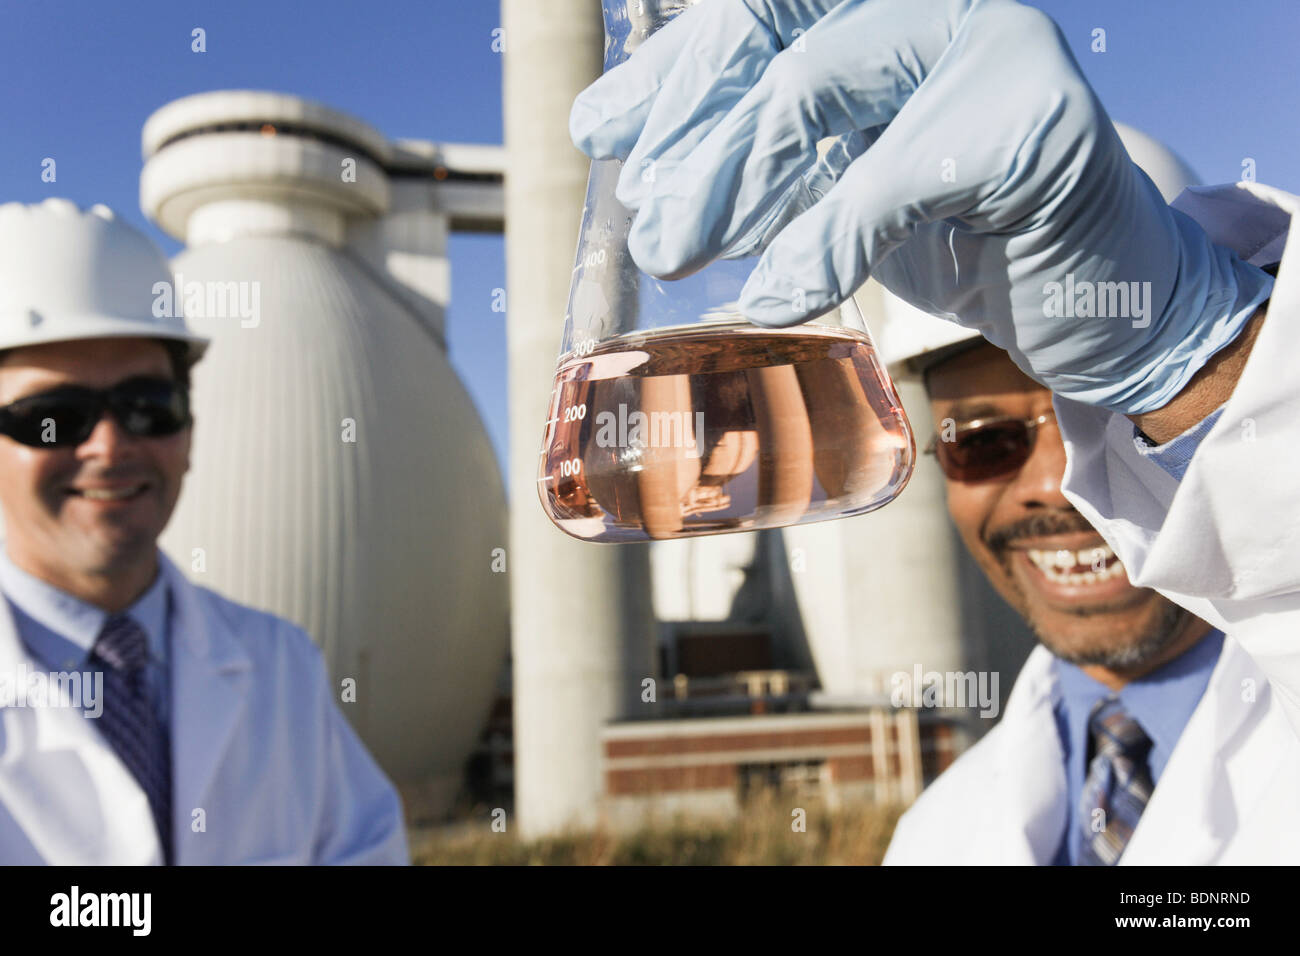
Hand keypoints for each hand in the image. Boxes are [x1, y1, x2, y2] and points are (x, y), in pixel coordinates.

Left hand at [571, 0, 1271, 413]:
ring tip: (675, 253)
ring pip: (814, 93)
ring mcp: (988, 47)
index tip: (598, 131)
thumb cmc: (960, 232)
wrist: (1098, 296)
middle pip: (772, 40)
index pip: (757, 15)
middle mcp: (933, 5)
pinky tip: (776, 299)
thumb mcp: (843, 183)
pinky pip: (885, 185)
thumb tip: (641, 171)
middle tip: (646, 220)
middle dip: (690, 132)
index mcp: (886, 6)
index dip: (671, 75)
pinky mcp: (1028, 125)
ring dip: (728, 187)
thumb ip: (768, 160)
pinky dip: (819, 249)